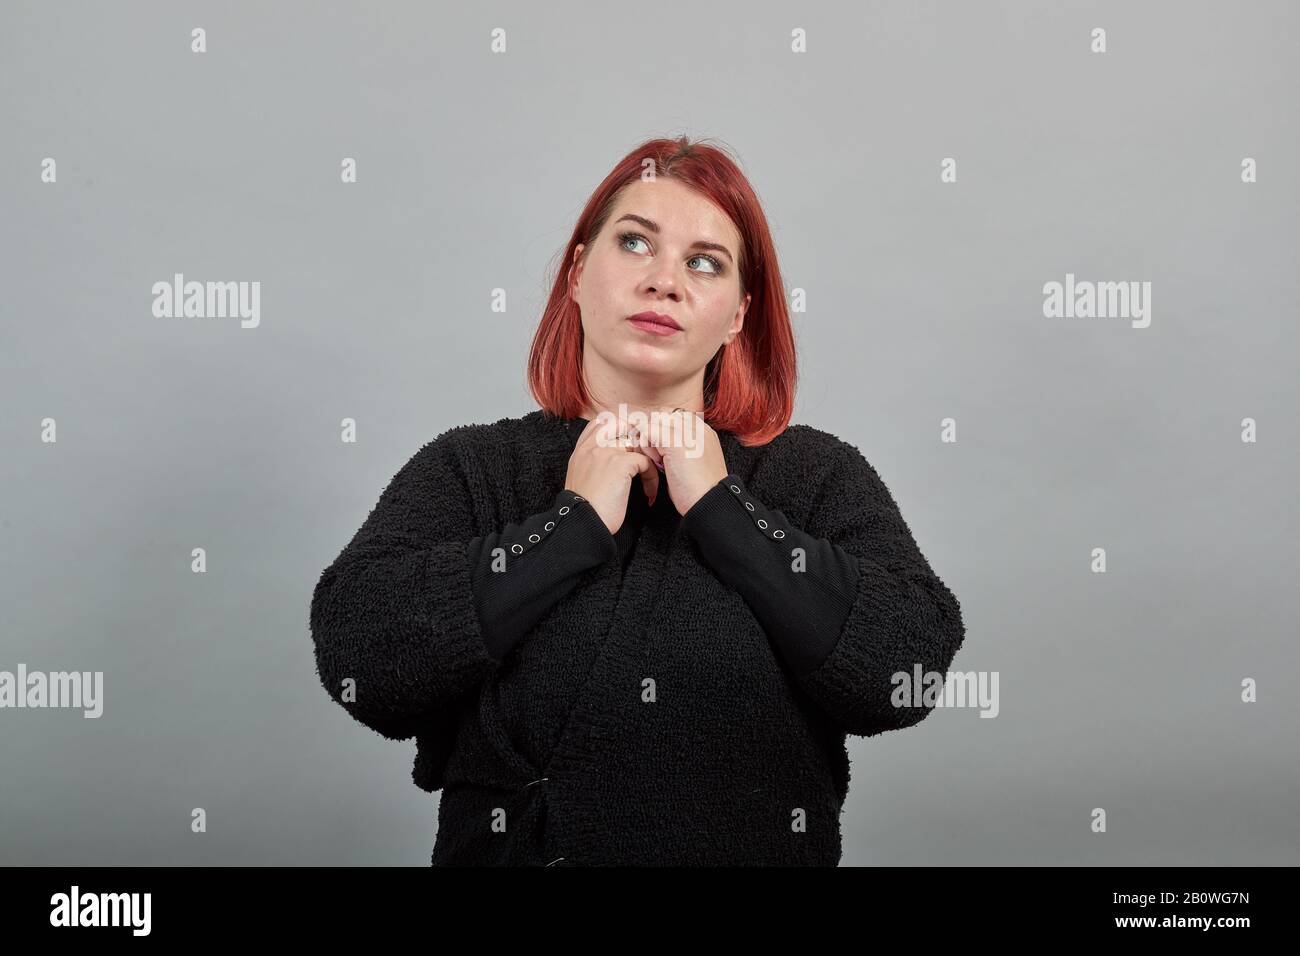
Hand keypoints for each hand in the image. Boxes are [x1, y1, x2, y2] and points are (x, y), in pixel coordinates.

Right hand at [564, 418, 659, 533]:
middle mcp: (591, 446)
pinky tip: (649, 492)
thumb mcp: (580, 479)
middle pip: (621, 424)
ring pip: (637, 443)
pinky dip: (652, 477)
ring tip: (649, 479)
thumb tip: (609, 463)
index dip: (619, 428)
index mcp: (581, 450)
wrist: (582, 522)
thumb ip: (591, 464)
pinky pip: (645, 461)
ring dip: (648, 460)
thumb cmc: (585, 509)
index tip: (631, 446)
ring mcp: (605, 452)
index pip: (600, 423)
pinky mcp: (619, 463)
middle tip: (647, 458)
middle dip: (637, 439)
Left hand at [645, 410, 727, 515]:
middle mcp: (697, 427)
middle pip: (663, 415)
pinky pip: (648, 431)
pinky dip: (647, 447)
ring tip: (657, 461)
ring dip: (649, 441)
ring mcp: (688, 432)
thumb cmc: (699, 491)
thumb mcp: (690, 464)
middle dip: (653, 432)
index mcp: (704, 431)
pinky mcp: (676, 441)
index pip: (674, 416)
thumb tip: (656, 443)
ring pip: (654, 421)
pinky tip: (656, 463)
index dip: (661, 430)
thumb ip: (678, 449)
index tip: (658, 449)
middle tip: (654, 455)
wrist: (709, 503)